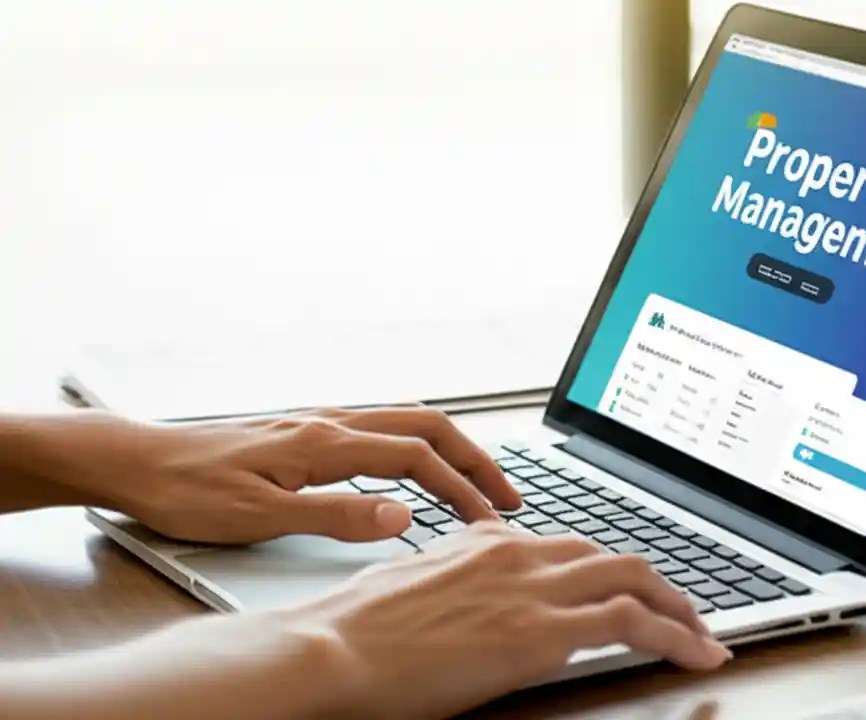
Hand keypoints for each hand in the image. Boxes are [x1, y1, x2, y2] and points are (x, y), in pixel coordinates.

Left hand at [24, 407, 519, 543]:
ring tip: (476, 480)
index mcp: (325, 443)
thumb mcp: (260, 517)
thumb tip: (405, 516)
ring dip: (450, 448)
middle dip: (475, 459)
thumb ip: (336, 516)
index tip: (490, 522)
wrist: (138, 461)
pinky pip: (381, 427)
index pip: (418, 459)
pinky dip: (418, 444)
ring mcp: (319, 422)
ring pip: (407, 420)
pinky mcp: (306, 430)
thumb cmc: (189, 493)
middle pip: (428, 425)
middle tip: (509, 495)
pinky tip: (415, 467)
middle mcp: (330, 422)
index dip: (461, 489)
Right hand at [285, 523, 731, 719]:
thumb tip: (470, 590)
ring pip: (637, 581)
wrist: (332, 651)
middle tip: (683, 613)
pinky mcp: (541, 630)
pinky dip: (676, 636)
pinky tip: (693, 654)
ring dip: (680, 610)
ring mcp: (533, 588)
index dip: (610, 572)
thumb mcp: (411, 585)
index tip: (630, 594)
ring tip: (703, 636)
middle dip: (658, 586)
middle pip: (614, 558)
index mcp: (489, 542)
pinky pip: (632, 624)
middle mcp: (519, 553)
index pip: (572, 548)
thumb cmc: (353, 629)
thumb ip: (455, 578)